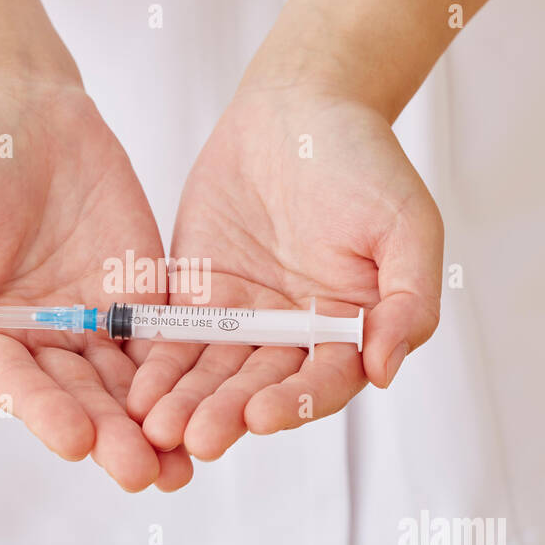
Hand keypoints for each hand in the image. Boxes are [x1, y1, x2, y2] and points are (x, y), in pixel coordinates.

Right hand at [0, 77, 191, 491]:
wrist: (19, 105)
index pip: (18, 388)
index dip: (46, 414)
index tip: (77, 441)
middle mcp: (42, 342)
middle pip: (80, 399)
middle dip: (110, 437)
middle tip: (143, 474)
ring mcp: (94, 322)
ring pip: (126, 386)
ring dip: (152, 427)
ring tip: (181, 468)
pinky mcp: (140, 297)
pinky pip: (165, 340)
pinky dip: (184, 375)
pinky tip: (210, 406)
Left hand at [128, 83, 442, 466]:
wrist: (300, 105)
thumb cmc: (364, 160)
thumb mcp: (406, 224)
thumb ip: (408, 298)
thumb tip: (385, 369)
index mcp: (352, 329)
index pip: (325, 381)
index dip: (296, 402)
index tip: (262, 417)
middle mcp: (295, 335)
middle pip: (260, 387)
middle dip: (228, 414)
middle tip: (195, 439)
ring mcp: (243, 318)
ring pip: (213, 372)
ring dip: (186, 402)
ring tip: (157, 427)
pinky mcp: (196, 297)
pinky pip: (174, 337)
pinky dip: (156, 364)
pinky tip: (135, 390)